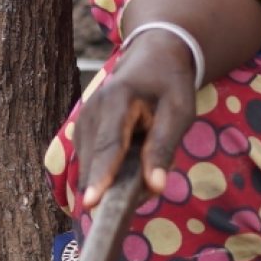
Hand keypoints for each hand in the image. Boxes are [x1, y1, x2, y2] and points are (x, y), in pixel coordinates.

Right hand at [70, 33, 196, 209]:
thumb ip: (164, 147)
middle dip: (116, 185)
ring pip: (91, 165)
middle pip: (95, 160)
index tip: (92, 203)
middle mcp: (92, 110)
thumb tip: (156, 187)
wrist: (152, 57)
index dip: (101, 176)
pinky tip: (132, 162)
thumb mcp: (179, 112)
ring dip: (114, 178)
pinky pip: (91, 161)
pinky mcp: (80, 130)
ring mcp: (82, 120)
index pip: (109, 145)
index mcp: (118, 99)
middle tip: (150, 187)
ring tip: (146, 167)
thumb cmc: (169, 84)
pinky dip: (109, 170)